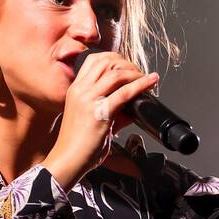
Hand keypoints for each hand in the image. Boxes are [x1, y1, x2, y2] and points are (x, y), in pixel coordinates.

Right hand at [46, 50, 158, 190]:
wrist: (68, 160)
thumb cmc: (79, 145)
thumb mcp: (93, 120)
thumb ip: (113, 113)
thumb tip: (132, 109)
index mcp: (75, 89)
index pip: (94, 60)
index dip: (114, 58)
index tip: (127, 66)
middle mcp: (80, 91)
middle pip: (106, 62)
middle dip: (126, 63)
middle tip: (139, 73)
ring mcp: (88, 100)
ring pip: (116, 73)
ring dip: (135, 73)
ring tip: (146, 79)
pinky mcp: (99, 112)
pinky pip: (124, 93)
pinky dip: (140, 85)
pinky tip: (150, 83)